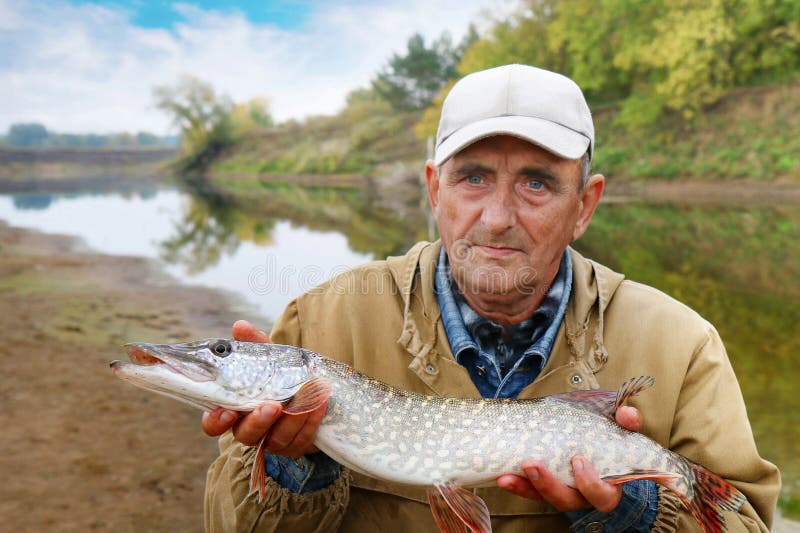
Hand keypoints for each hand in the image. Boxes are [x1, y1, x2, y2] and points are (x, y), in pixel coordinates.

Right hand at [201, 320, 325, 458]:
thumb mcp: (268, 356)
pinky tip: (320, 403)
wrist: (310, 387)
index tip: (227, 412)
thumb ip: (254, 343)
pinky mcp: (294, 445)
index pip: (214, 423)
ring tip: (306, 396)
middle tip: (272, 406)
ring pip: (277, 439)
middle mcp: (249, 428)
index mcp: (234, 408)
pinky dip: (311, 420)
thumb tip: (239, 326)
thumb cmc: (279, 373)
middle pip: (245, 435)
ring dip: (292, 419)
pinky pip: (301, 438)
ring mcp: (272, 440)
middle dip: (259, 422)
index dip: (216, 421)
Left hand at [496, 406, 642, 512]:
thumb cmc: (610, 440)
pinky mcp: (543, 487)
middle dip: (548, 485)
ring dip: (525, 486)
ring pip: (544, 497)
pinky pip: (528, 490)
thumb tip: (628, 414)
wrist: (597, 445)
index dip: (591, 484)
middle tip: (532, 464)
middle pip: (567, 500)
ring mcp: (562, 492)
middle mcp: (583, 495)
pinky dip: (516, 484)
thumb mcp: (621, 429)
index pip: (602, 495)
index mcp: (607, 485)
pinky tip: (502, 475)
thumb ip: (626, 422)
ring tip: (506, 474)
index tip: (579, 461)